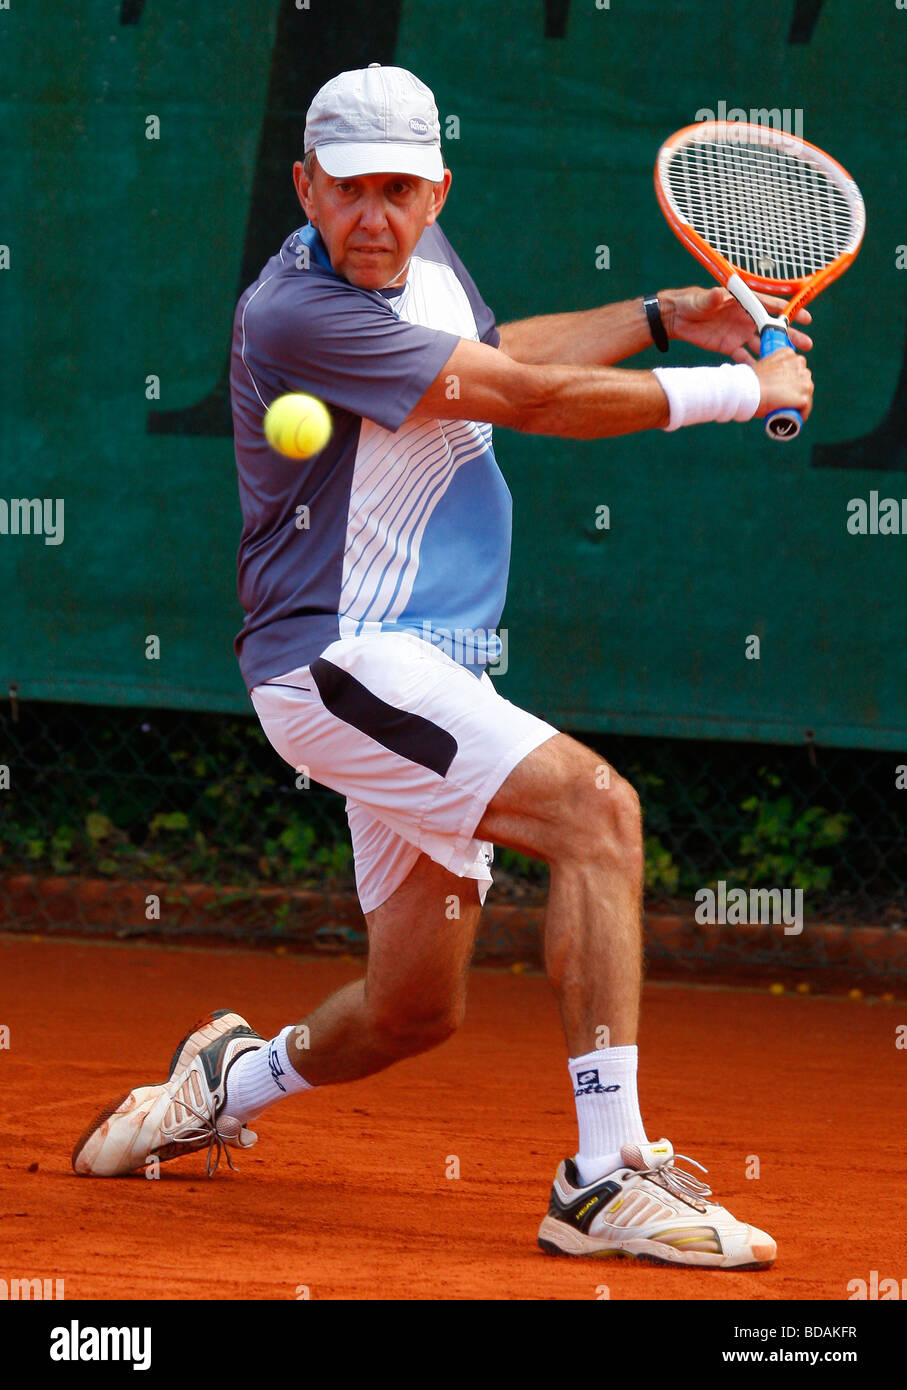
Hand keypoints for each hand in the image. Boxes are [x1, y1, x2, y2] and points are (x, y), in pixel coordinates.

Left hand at [660, 285, 812, 357]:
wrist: (676, 317)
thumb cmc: (691, 302)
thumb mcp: (701, 299)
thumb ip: (711, 298)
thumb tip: (716, 293)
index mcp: (743, 302)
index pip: (771, 306)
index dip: (788, 311)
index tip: (805, 318)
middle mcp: (745, 318)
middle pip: (772, 327)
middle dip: (789, 336)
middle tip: (806, 345)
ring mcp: (739, 333)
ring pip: (762, 343)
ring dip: (776, 352)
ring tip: (790, 361)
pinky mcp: (729, 346)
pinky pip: (744, 357)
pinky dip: (753, 365)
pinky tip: (763, 375)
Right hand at [750, 347, 813, 419]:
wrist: (746, 391)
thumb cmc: (747, 381)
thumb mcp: (758, 365)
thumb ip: (766, 366)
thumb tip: (764, 376)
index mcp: (788, 354)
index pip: (795, 366)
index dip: (790, 377)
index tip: (782, 387)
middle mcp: (799, 364)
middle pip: (803, 378)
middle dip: (797, 389)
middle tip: (785, 400)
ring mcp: (803, 381)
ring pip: (806, 393)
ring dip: (799, 401)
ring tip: (788, 411)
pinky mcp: (803, 397)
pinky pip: (806, 408)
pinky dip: (801, 414)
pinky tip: (795, 419)